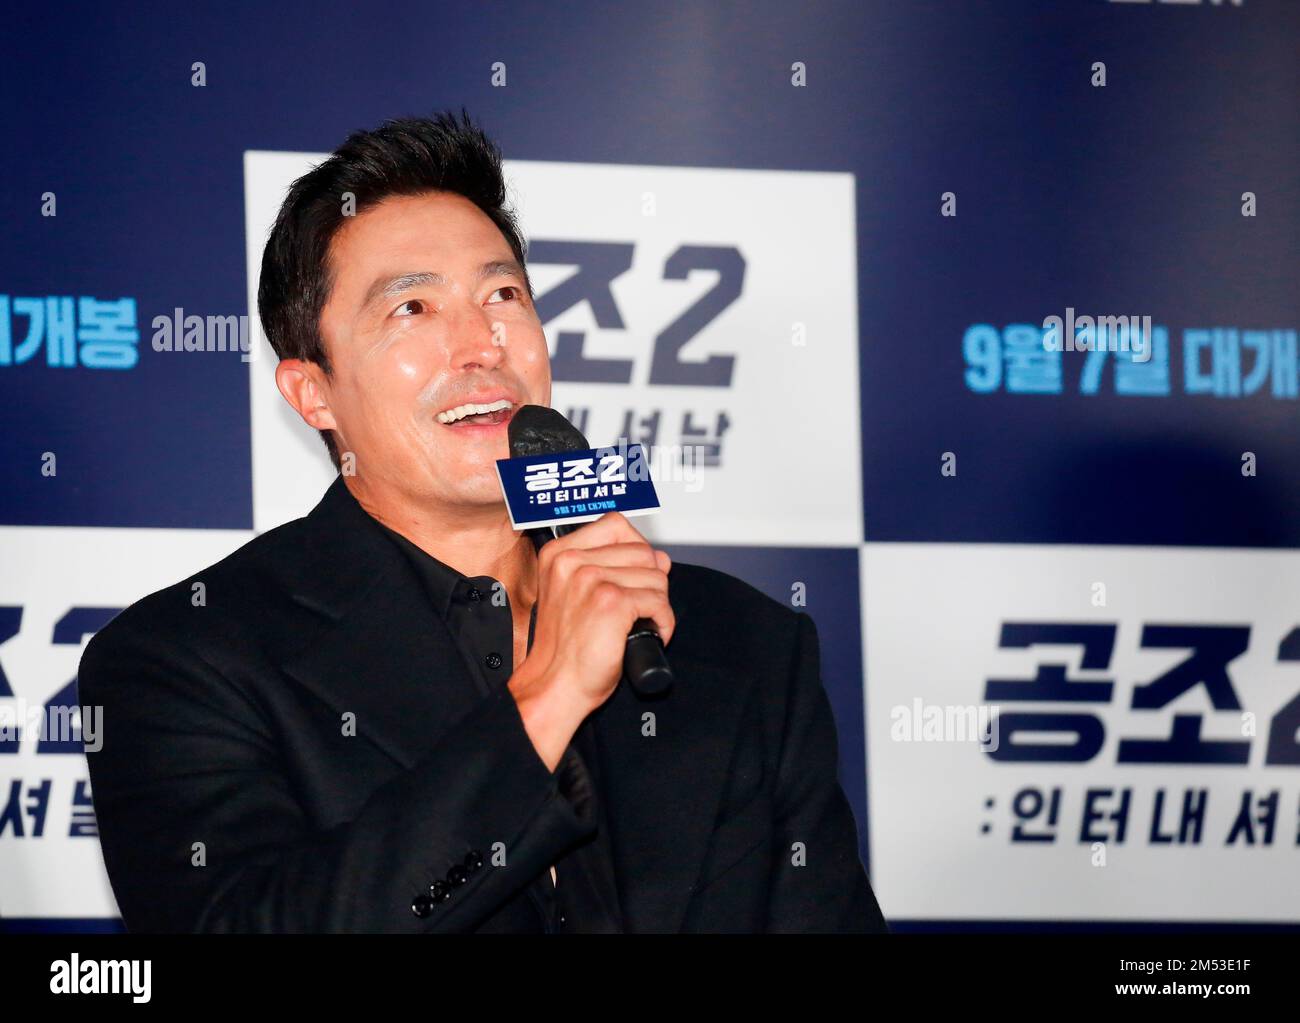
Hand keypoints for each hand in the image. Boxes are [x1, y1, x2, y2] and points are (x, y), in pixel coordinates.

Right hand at [508, 512, 672, 770]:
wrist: (555, 685)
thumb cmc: (564, 648)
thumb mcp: (575, 594)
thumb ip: (609, 568)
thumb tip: (658, 557)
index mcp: (559, 554)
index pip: (616, 525)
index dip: (636, 549)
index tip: (635, 572)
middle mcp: (572, 562)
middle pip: (642, 551)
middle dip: (650, 581)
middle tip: (638, 607)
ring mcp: (592, 580)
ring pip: (656, 577)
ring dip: (658, 604)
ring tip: (641, 623)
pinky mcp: (612, 603)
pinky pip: (659, 602)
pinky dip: (663, 623)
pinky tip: (649, 634)